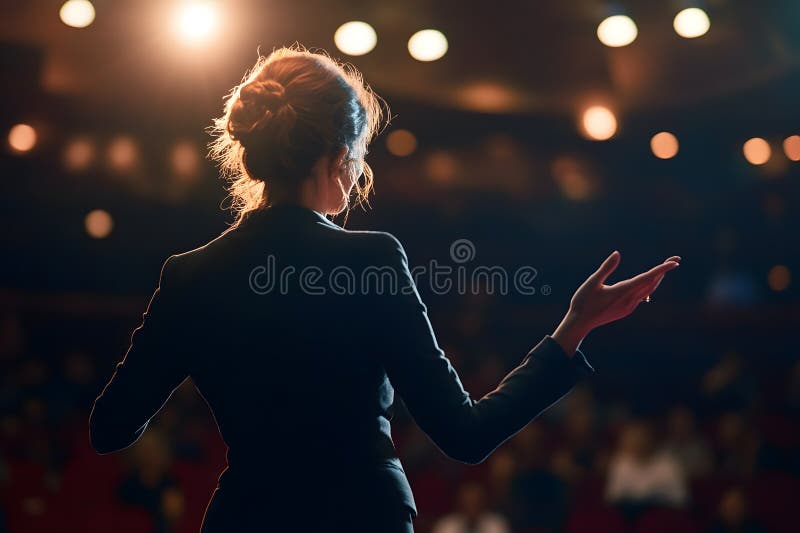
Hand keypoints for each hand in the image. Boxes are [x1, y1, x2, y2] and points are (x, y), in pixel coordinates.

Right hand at [552, 251, 680, 355]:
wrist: (580, 322)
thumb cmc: (583, 301)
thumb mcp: (592, 282)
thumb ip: (606, 268)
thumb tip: (617, 253)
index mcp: (622, 291)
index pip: (647, 277)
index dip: (662, 269)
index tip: (674, 262)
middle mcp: (629, 300)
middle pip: (652, 283)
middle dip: (664, 271)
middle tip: (675, 259)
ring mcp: (629, 306)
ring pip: (649, 290)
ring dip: (658, 278)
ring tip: (665, 267)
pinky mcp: (626, 310)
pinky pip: (642, 296)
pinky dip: (649, 286)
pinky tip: (650, 282)